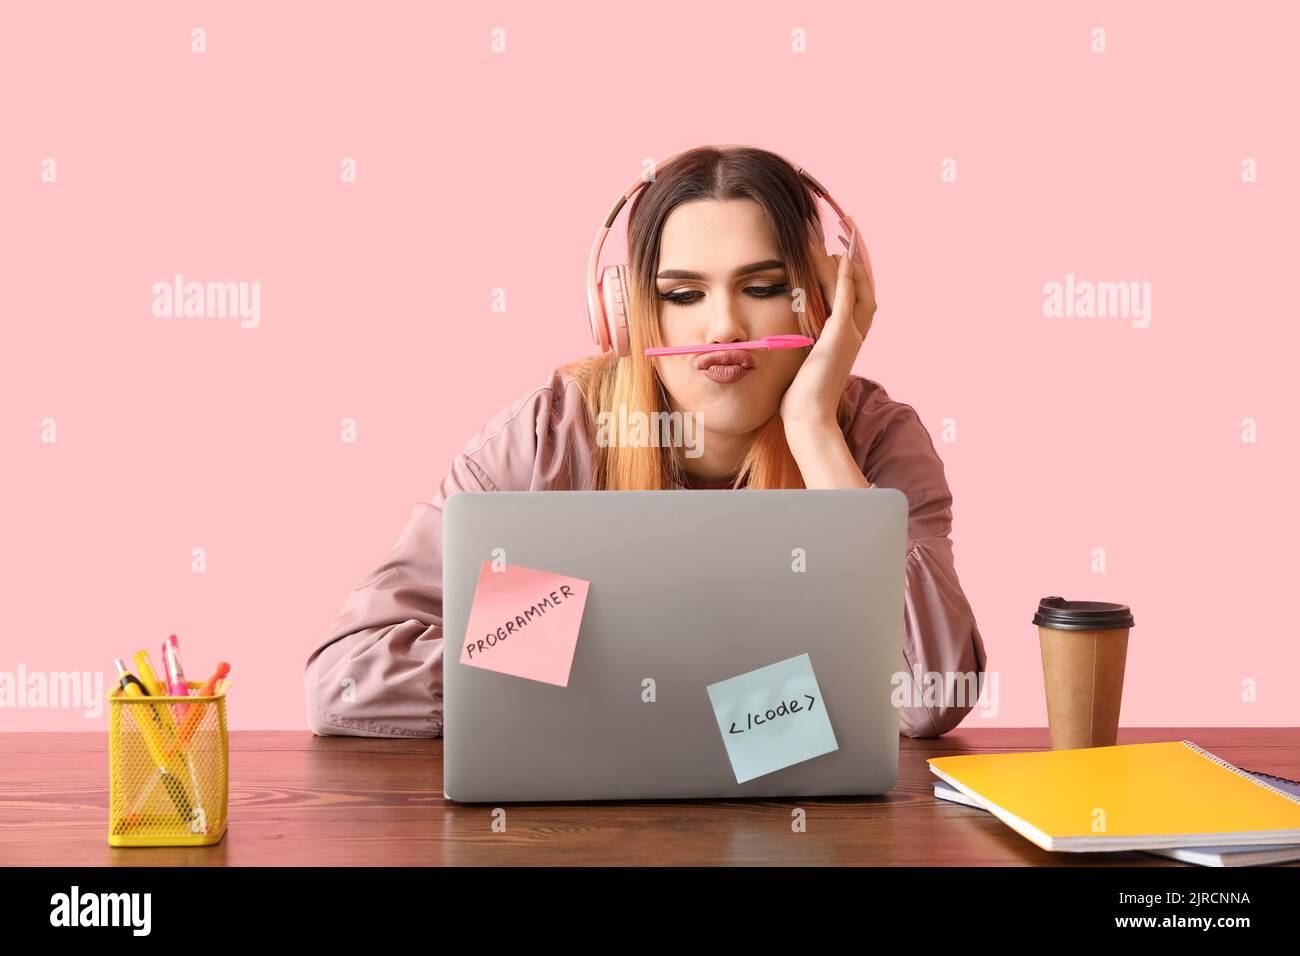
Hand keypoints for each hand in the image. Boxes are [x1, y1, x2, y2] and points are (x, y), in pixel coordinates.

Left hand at [778, 216, 877, 429]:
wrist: (808, 418)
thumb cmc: (801, 398)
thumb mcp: (804, 364)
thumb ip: (804, 345)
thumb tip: (791, 334)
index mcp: (847, 342)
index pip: (858, 300)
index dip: (855, 277)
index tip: (843, 255)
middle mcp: (855, 336)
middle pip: (865, 290)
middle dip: (858, 263)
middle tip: (847, 238)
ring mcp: (850, 336)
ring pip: (855, 290)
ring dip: (846, 264)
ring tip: (836, 241)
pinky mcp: (839, 337)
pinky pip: (847, 299)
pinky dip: (846, 277)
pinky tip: (841, 257)